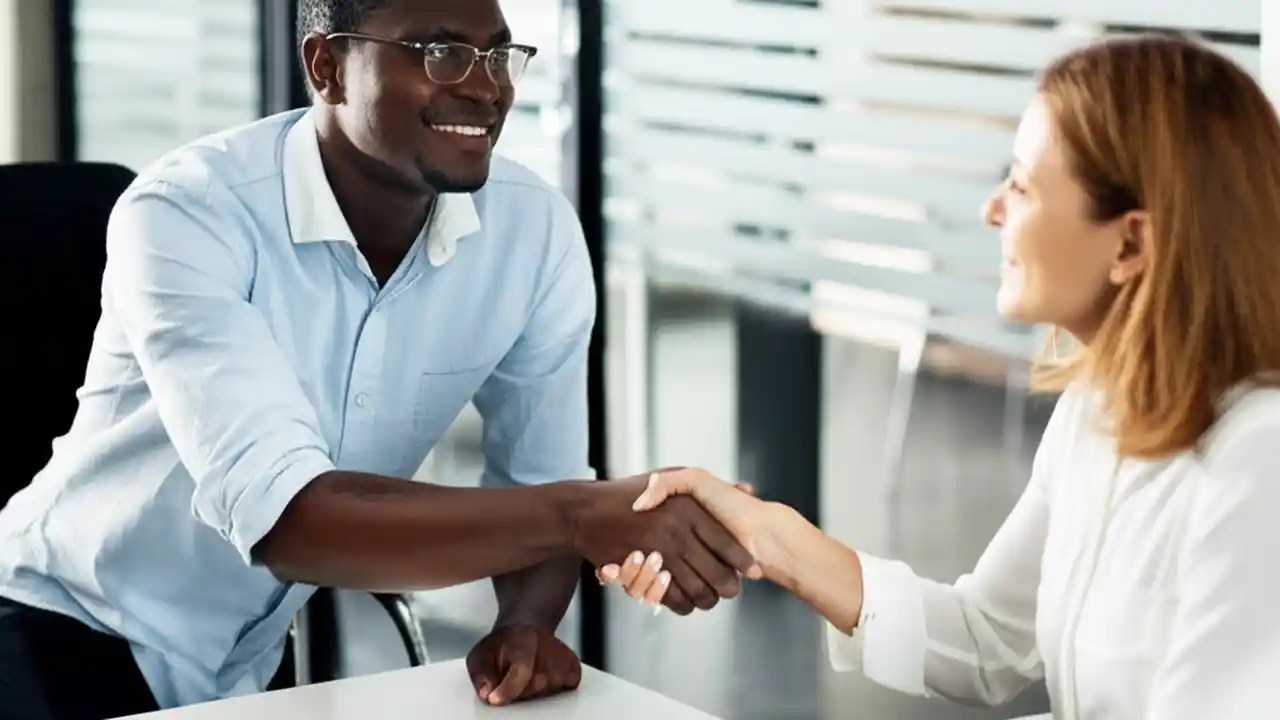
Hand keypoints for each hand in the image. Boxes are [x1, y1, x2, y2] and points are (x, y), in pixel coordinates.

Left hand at [466, 624, 580, 705]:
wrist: (524, 631)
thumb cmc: (503, 646)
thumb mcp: (481, 655)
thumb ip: (481, 674)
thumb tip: (487, 693)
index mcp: (522, 638)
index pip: (522, 668)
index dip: (508, 688)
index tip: (495, 699)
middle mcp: (547, 644)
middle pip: (536, 685)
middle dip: (518, 691)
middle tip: (509, 680)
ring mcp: (562, 655)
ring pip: (549, 690)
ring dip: (535, 691)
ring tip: (526, 676)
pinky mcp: (574, 667)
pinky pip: (566, 688)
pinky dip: (553, 689)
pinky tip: (541, 678)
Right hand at [571, 472, 760, 614]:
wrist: (585, 512)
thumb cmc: (628, 493)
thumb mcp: (669, 477)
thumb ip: (706, 486)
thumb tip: (746, 489)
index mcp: (688, 508)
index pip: (727, 542)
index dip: (744, 561)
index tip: (754, 570)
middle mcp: (676, 529)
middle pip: (718, 573)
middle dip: (729, 587)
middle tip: (730, 590)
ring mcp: (658, 552)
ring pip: (698, 590)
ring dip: (707, 599)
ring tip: (709, 598)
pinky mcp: (642, 571)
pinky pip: (672, 599)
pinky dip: (682, 605)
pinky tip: (685, 601)